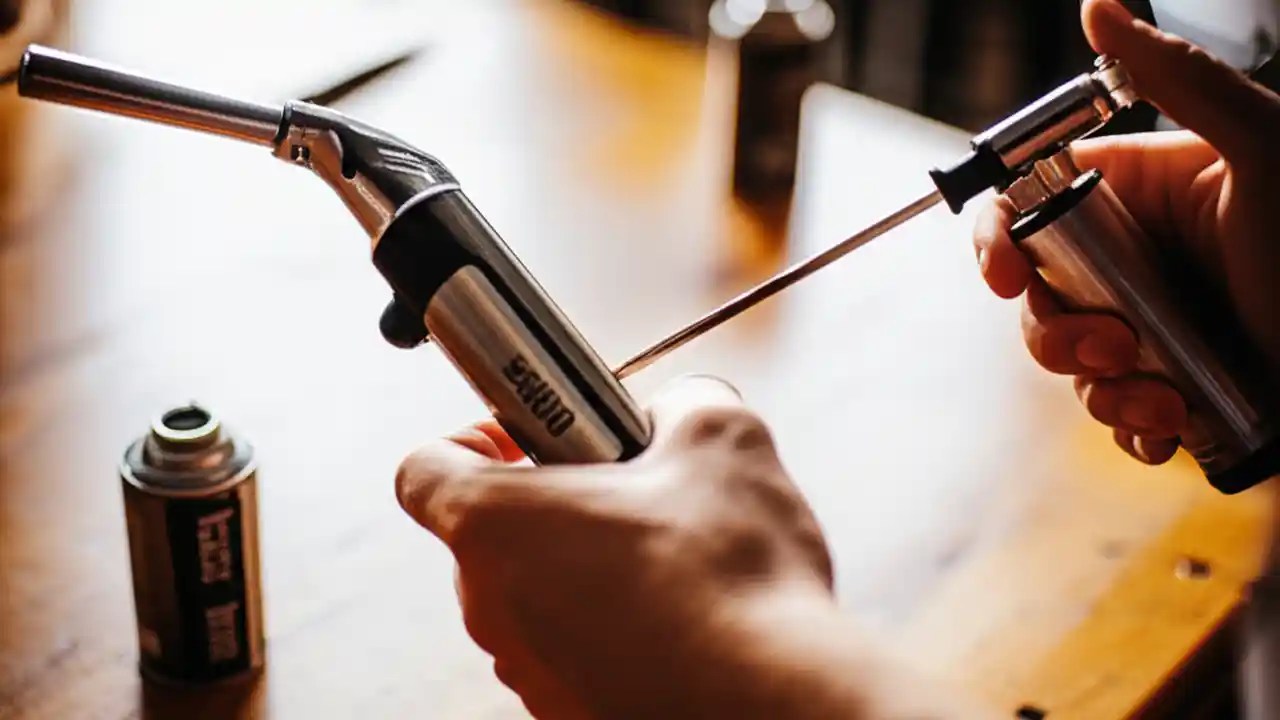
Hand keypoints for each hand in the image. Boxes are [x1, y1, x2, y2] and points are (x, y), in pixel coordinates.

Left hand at [396, 376, 835, 718]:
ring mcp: (528, 669)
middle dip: (553, 501)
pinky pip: (573, 647)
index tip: (525, 437)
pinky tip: (682, 613)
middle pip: (489, 533)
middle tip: (623, 488)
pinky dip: (611, 624)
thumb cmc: (730, 578)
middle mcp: (491, 607)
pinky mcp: (570, 710)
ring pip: (534, 594)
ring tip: (670, 557)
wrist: (771, 700)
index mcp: (495, 526)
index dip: (470, 440)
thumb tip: (677, 411)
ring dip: (584, 565)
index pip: (423, 471)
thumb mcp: (718, 437)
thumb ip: (679, 402)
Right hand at [975, 0, 1279, 464]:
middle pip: (1035, 297)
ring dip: (1100, 389)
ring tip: (1162, 399)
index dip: (997, 244)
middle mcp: (1129, 261)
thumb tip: (1096, 7)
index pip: (1027, 211)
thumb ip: (1176, 78)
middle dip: (1057, 333)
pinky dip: (1131, 426)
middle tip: (1111, 347)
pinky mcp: (1164, 384)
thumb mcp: (1261, 150)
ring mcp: (1144, 325)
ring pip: (1067, 362)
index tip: (1005, 279)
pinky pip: (1111, 412)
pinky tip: (1171, 425)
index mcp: (1135, 199)